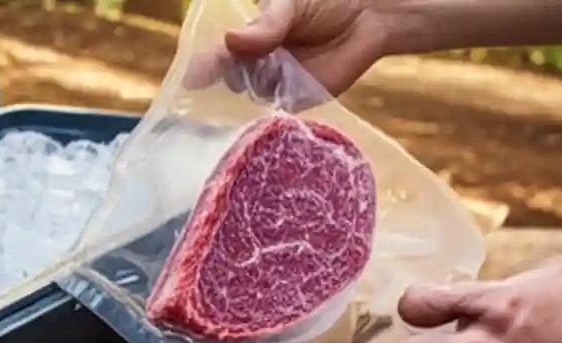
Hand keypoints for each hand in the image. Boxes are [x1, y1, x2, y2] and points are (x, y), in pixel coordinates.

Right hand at [184, 0, 392, 95]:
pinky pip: (274, 113)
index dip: (204, 66)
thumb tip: (232, 39)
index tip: (193, 79)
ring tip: (265, 79)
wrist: (368, 17)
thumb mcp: (291, 4)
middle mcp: (253, 64)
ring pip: (249, 96)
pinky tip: (269, 106)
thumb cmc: (325, 2)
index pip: (216, 54)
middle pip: (228, 77)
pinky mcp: (293, 103)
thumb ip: (266, 25)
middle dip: (228, 78)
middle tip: (239, 73)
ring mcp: (271, 85)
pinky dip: (268, 113)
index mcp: (246, 37)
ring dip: (252, 92)